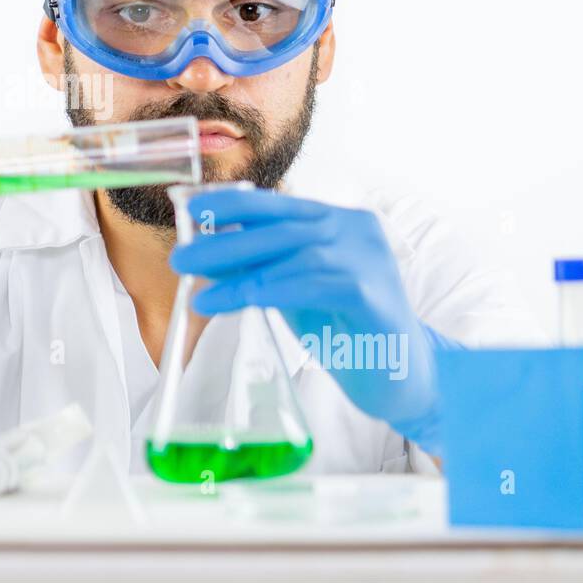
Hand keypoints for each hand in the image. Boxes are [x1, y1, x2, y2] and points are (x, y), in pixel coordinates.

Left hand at [168, 187, 458, 455]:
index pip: (280, 203)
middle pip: (281, 226)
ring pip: (293, 253)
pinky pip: (312, 284)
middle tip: (180, 257)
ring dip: (238, 270)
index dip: (234, 202)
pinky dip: (267, 290)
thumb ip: (259, 268)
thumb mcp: (292, 291)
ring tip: (195, 288)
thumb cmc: (346, 331)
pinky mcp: (373, 294)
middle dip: (225, 240)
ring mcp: (369, 259)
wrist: (402, 380)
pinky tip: (234, 300)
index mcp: (339, 222)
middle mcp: (356, 230)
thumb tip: (204, 253)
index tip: (191, 208)